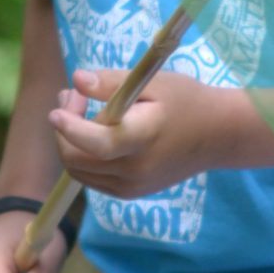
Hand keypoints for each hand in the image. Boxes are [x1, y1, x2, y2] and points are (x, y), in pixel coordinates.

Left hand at [47, 67, 237, 199]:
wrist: (217, 136)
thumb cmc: (186, 101)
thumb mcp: (152, 81)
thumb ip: (112, 82)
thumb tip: (77, 80)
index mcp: (143, 138)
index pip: (97, 143)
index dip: (70, 128)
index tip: (56, 110)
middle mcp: (135, 169)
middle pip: (77, 160)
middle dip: (64, 129)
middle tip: (71, 97)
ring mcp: (132, 186)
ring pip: (78, 171)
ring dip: (69, 142)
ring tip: (79, 110)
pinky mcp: (130, 192)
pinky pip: (92, 178)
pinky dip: (83, 156)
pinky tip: (94, 132)